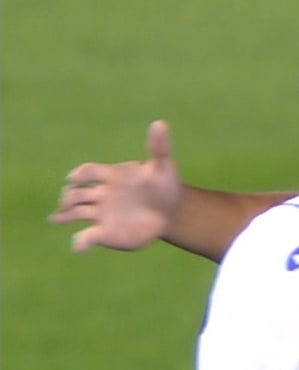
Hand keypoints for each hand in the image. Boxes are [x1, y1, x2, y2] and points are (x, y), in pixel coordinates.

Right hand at [50, 120, 182, 251]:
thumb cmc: (165, 186)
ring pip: (76, 212)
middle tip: (67, 200)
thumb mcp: (164, 166)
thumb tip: (160, 123)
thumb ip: (159, 147)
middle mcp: (101, 194)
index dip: (81, 174)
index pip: (90, 171)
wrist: (171, 212)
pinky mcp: (106, 232)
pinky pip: (87, 237)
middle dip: (69, 196)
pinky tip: (78, 247)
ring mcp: (101, 213)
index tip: (75, 178)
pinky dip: (80, 242)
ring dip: (64, 215)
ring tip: (56, 219)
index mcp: (111, 176)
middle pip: (77, 193)